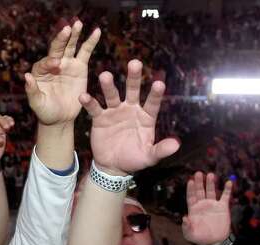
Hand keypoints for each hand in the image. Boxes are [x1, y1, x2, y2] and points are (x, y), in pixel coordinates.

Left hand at [25, 21, 100, 126]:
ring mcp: (66, 63)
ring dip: (74, 34)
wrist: (60, 118)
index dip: (50, 61)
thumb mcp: (37, 103)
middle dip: (61, 38)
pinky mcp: (79, 66)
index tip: (56, 64)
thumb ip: (31, 90)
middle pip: (57, 48)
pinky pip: (85, 52)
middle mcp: (53, 63)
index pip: (45, 62)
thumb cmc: (46, 111)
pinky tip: (96, 31)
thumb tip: (26, 76)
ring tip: (78, 23)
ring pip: (70, 46)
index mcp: (40, 71)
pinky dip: (90, 41)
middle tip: (66, 29)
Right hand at [82, 61, 180, 175]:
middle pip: (133, 90)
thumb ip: (161, 150)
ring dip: (108, 85)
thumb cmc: (134, 159)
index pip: (152, 103)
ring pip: (112, 95)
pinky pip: (95, 108)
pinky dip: (89, 102)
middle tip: (135, 63)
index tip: (159, 84)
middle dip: (134, 77)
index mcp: (146, 117)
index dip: (155, 94)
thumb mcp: (149, 157)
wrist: (112, 166)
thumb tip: (176, 145)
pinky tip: (83, 96)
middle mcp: (131, 110)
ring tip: (105, 75)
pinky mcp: (100, 118)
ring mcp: (115, 112)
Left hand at [182, 172, 232, 244]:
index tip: (190, 181)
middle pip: (200, 191)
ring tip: (210, 175)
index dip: (190, 189)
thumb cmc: (201, 238)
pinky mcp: (222, 207)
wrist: (215, 241)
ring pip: (211, 191)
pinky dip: (227, 189)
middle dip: (199, 182)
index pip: (191, 196)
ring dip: (210, 183)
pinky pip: (225, 196)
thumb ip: (186, 227)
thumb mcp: (190, 234)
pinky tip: (228, 182)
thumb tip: (184, 218)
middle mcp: (202, 204)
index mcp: (194, 209)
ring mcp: (213, 205)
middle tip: (198, 173)